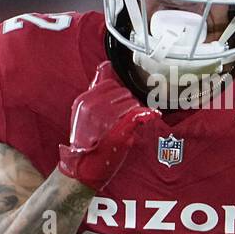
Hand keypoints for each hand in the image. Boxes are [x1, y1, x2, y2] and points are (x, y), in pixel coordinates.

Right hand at [58, 61, 157, 190]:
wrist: (81, 169)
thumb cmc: (85, 141)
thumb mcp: (83, 111)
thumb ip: (96, 87)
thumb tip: (106, 65)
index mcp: (85, 100)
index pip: (110, 84)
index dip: (118, 95)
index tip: (118, 107)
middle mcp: (94, 107)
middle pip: (123, 93)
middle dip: (127, 104)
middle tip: (122, 119)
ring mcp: (106, 119)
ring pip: (132, 104)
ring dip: (134, 112)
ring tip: (126, 126)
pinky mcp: (118, 131)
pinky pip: (138, 115)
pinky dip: (147, 114)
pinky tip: (153, 115)